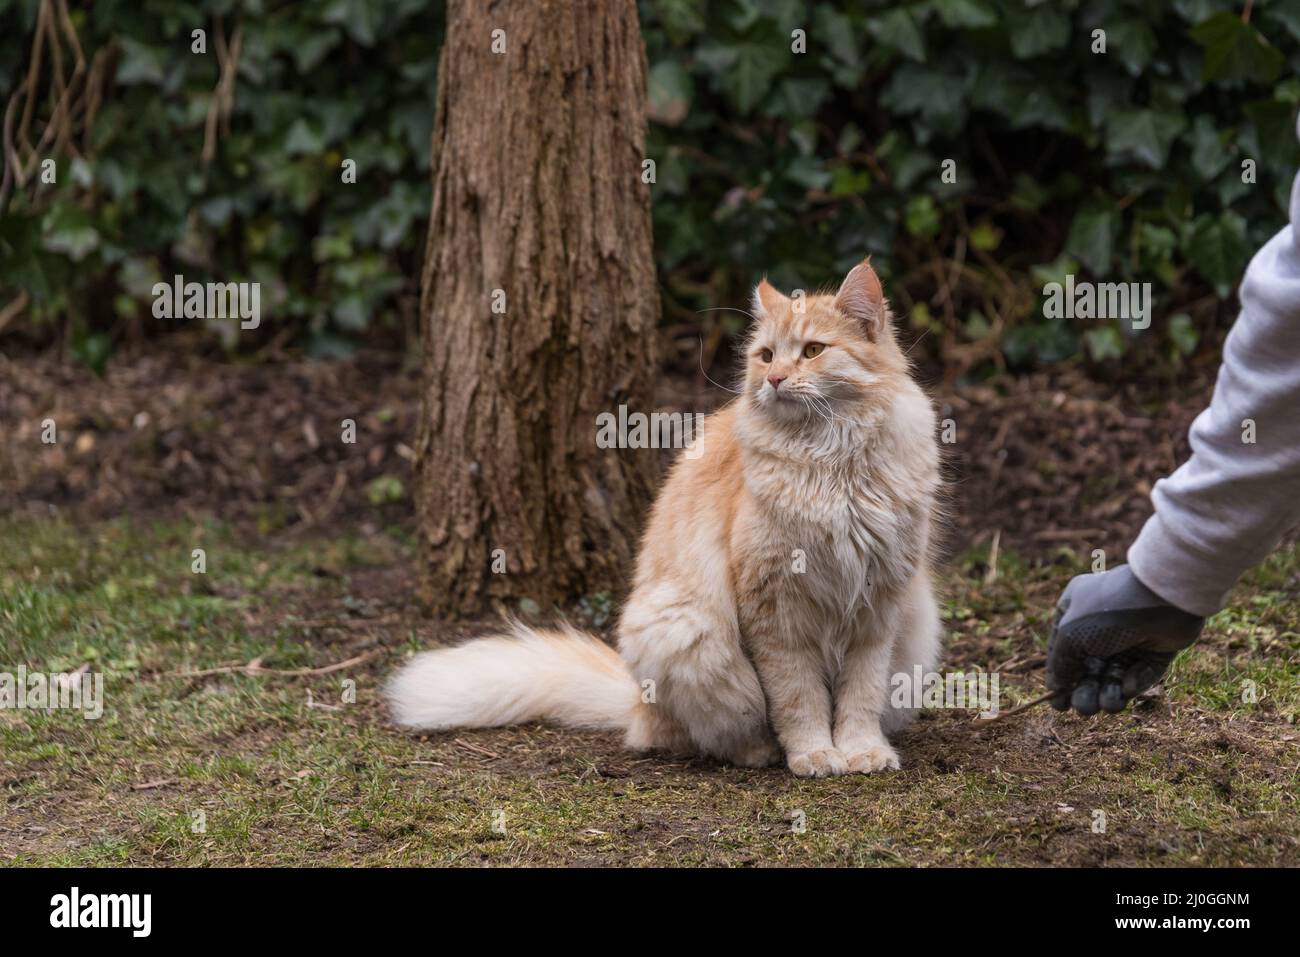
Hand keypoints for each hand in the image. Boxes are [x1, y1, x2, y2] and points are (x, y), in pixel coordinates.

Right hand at [1046, 565, 1203, 714]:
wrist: (1161, 601)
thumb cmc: (1107, 612)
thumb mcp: (1070, 636)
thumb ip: (1060, 664)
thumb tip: (1056, 687)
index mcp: (1075, 611)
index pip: (1060, 649)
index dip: (1059, 678)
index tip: (1058, 704)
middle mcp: (1100, 624)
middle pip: (1088, 667)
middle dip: (1086, 691)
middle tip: (1085, 709)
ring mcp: (1129, 637)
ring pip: (1114, 675)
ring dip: (1109, 694)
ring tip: (1109, 705)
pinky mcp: (1155, 650)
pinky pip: (1141, 674)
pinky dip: (1134, 684)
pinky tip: (1129, 686)